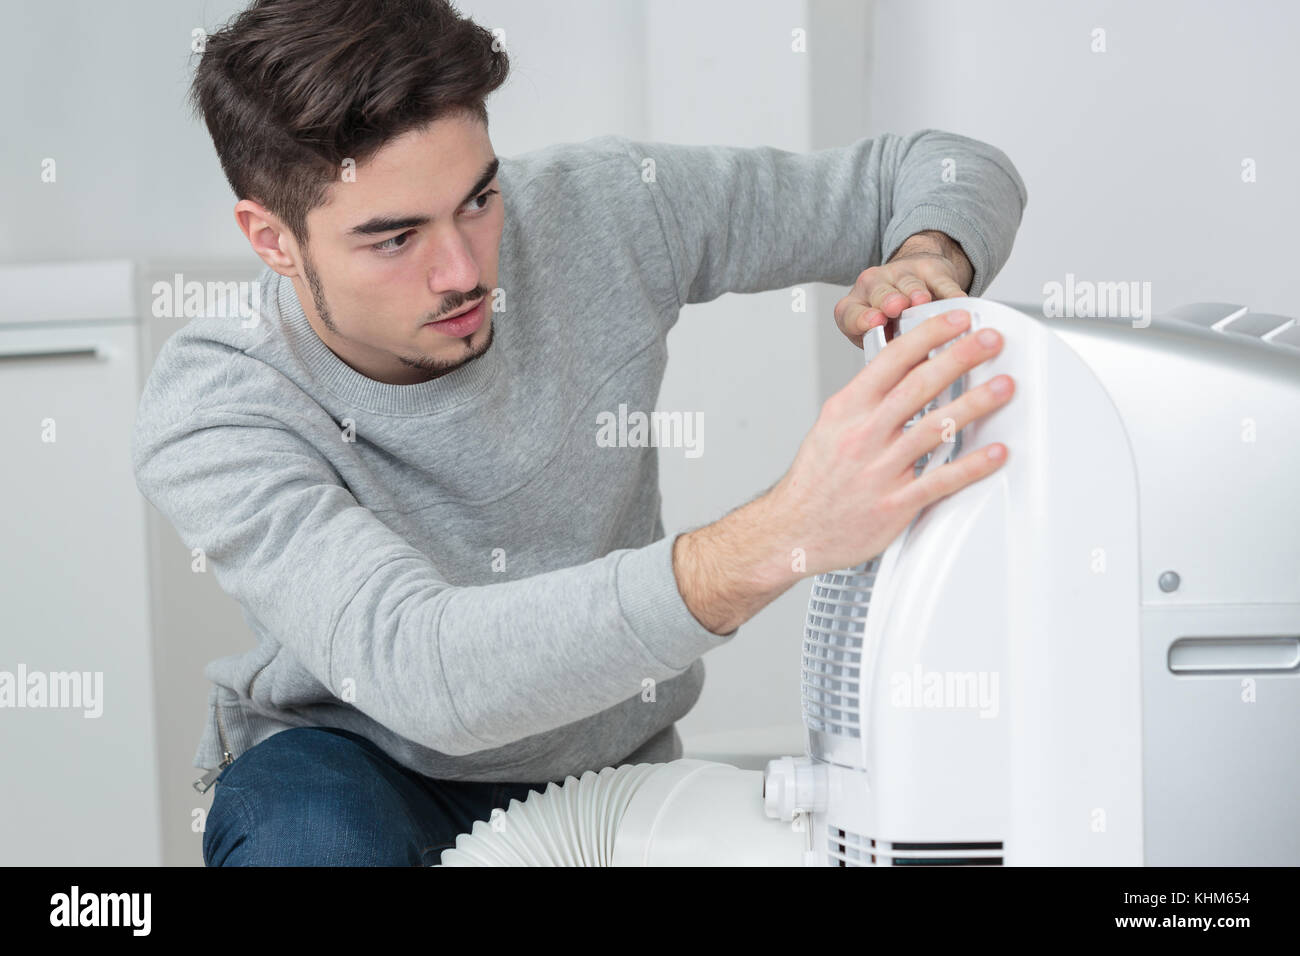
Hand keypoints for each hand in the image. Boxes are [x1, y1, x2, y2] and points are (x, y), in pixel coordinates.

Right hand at [768, 307, 1012, 576]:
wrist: (791, 530)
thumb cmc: (814, 481)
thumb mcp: (830, 426)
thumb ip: (866, 399)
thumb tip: (900, 370)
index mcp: (846, 410)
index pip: (891, 360)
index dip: (928, 335)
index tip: (956, 320)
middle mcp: (862, 435)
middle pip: (918, 386)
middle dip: (960, 357)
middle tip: (991, 340)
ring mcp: (879, 470)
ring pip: (933, 428)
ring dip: (974, 403)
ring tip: (1004, 386)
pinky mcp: (893, 505)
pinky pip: (939, 481)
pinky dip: (970, 466)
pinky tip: (994, 452)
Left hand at [833, 230, 973, 347]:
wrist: (911, 285)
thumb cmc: (891, 322)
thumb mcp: (880, 341)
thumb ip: (885, 354)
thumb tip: (902, 377)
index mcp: (855, 308)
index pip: (852, 314)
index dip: (861, 318)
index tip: (874, 323)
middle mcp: (873, 286)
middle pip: (879, 292)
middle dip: (886, 300)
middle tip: (895, 307)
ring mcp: (901, 274)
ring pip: (908, 283)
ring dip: (915, 293)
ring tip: (922, 301)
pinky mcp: (930, 269)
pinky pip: (942, 282)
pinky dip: (950, 293)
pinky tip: (957, 302)